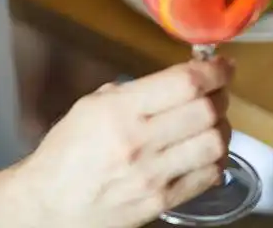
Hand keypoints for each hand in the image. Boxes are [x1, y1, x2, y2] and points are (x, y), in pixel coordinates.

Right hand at [19, 59, 232, 227]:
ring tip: (212, 122)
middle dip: (221, 95)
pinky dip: (216, 159)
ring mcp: (153, 175)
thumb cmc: (65, 154)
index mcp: (119, 110)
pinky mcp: (162, 201)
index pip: (185, 83)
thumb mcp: (90, 107)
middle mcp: (139, 141)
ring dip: (222, 128)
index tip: (223, 66)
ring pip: (215, 143)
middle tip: (217, 91)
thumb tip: (173, 82)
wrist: (49, 205)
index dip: (214, 71)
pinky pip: (208, 176)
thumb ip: (132, 91)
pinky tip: (205, 152)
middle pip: (206, 111)